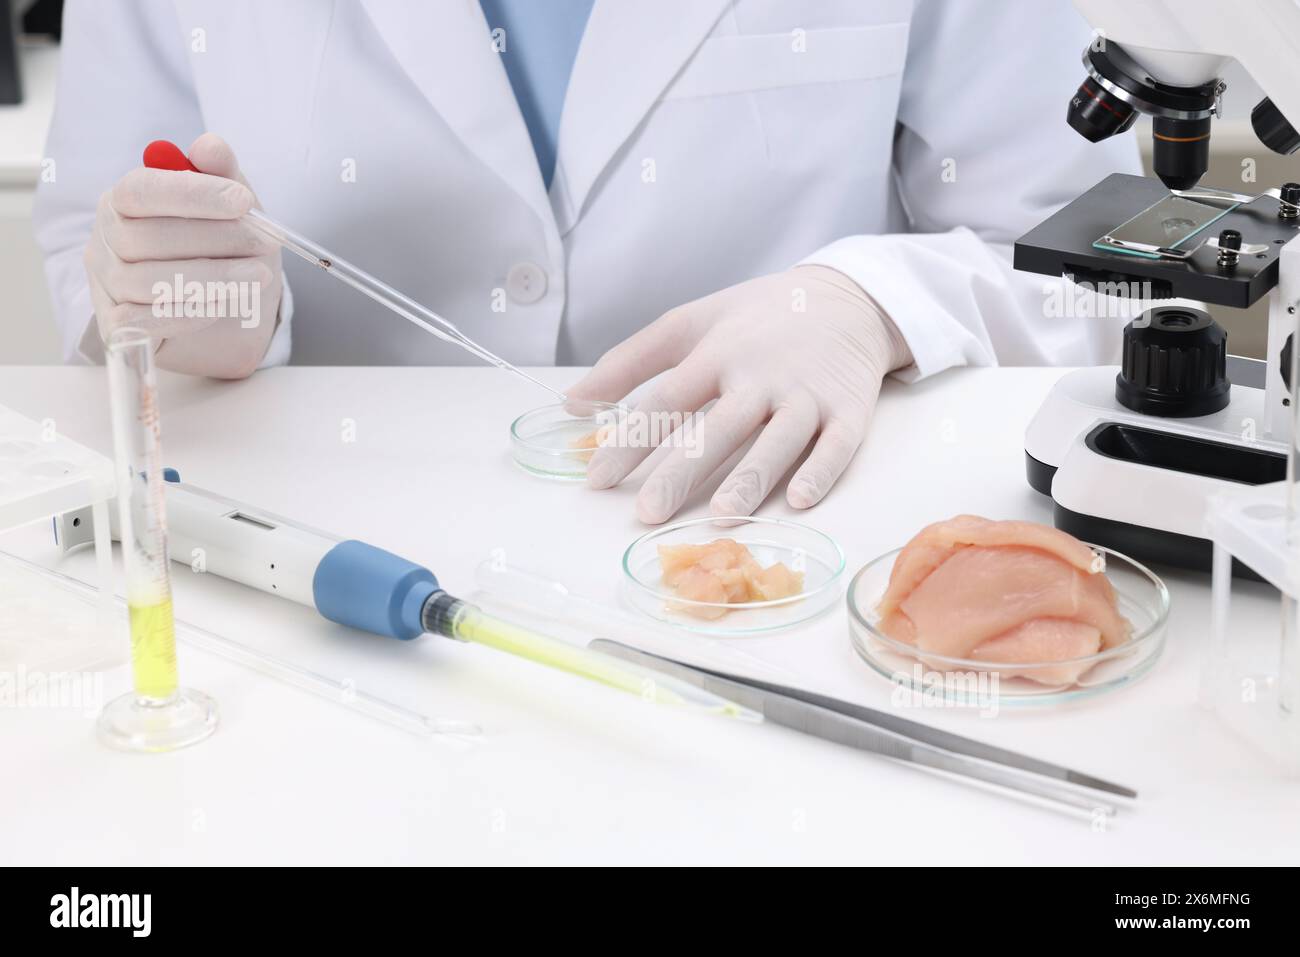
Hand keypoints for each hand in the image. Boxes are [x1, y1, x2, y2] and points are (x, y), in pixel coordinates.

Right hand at [83, 133, 281, 377]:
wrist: (231, 321)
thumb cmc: (225, 255)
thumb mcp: (234, 213)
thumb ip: (222, 176)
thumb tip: (209, 146)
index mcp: (125, 201)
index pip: (142, 189)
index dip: (194, 194)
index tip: (244, 201)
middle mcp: (107, 240)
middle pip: (145, 237)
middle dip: (214, 239)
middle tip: (265, 243)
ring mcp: (107, 285)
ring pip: (148, 281)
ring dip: (212, 278)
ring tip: (258, 276)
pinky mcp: (117, 327)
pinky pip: (146, 320)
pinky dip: (191, 312)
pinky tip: (224, 305)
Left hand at [566, 265, 912, 523]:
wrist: (844, 298)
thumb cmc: (755, 318)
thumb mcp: (689, 322)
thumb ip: (630, 361)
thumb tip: (571, 402)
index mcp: (718, 351)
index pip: (666, 402)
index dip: (630, 441)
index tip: (597, 480)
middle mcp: (762, 374)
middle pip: (719, 427)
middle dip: (682, 471)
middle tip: (649, 513)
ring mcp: (808, 394)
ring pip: (778, 441)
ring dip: (751, 478)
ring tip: (721, 517)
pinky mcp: (850, 411)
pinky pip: (837, 446)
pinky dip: (820, 473)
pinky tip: (799, 501)